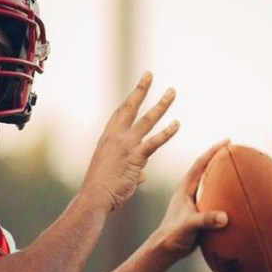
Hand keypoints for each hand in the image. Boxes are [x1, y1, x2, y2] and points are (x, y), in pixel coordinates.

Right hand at [81, 72, 179, 211]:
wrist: (94, 197)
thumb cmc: (102, 189)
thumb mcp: (113, 173)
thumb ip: (132, 170)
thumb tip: (143, 175)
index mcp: (108, 138)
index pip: (120, 113)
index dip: (130, 98)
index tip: (138, 86)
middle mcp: (116, 137)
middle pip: (131, 107)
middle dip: (141, 89)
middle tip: (149, 74)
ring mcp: (126, 145)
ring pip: (147, 120)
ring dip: (161, 104)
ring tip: (172, 92)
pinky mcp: (135, 157)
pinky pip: (154, 141)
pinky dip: (167, 132)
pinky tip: (177, 124)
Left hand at [149, 140, 230, 261]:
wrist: (166, 249)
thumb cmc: (172, 235)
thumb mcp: (189, 225)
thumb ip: (205, 220)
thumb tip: (224, 217)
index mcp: (186, 188)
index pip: (201, 163)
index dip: (214, 150)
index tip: (228, 140)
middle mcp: (190, 191)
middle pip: (207, 168)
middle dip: (220, 158)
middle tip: (236, 150)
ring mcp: (195, 200)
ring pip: (212, 183)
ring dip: (223, 175)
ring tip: (239, 169)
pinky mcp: (200, 211)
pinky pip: (216, 197)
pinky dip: (226, 194)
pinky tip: (238, 197)